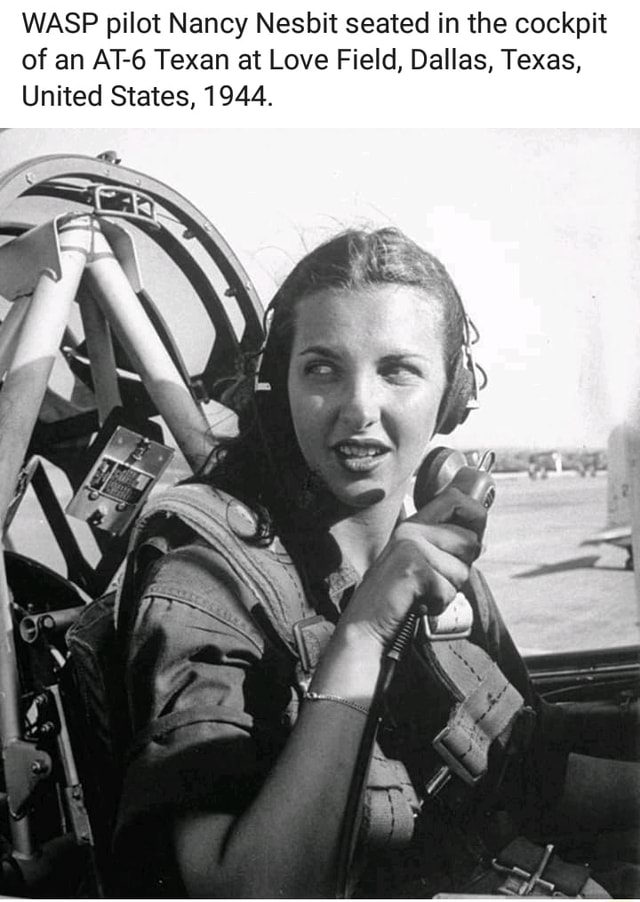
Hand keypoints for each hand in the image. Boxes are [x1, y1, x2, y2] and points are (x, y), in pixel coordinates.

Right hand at [338, 486, 486, 649]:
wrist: (366, 619)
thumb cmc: (396, 593)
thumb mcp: (420, 561)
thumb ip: (448, 549)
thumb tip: (481, 543)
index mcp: (415, 524)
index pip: (455, 499)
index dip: (476, 513)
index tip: (476, 533)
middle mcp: (412, 530)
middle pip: (469, 540)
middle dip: (460, 568)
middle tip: (433, 579)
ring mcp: (411, 547)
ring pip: (462, 569)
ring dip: (448, 589)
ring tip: (423, 591)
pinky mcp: (413, 570)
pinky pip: (448, 590)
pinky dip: (438, 603)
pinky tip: (419, 601)